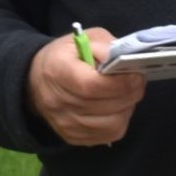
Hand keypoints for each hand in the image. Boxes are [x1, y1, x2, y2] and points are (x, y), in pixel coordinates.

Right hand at [26, 28, 146, 145]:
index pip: (91, 86)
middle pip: (103, 106)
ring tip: (128, 94)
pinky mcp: (72, 137)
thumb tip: (124, 59)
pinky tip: (118, 107)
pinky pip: (108, 135)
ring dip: (127, 108)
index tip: (137, 74)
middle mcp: (57, 102)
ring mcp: (64, 123)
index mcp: (58, 71)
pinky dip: (120, 121)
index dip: (119, 83)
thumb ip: (105, 46)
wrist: (36, 80)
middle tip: (139, 82)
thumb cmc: (67, 55)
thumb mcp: (85, 39)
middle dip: (130, 94)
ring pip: (110, 124)